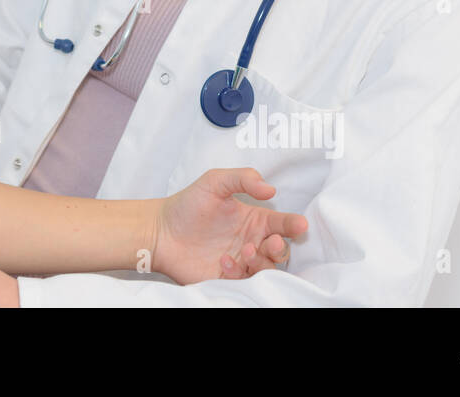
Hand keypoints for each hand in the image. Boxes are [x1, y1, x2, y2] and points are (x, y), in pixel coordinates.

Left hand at [153, 167, 307, 283]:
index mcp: (254, 220)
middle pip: (280, 250)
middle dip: (280, 248)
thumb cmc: (187, 205)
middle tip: (270, 242)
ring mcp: (241, 261)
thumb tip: (270, 189)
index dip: (294, 224)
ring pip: (267, 269)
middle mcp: (252, 241)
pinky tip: (224, 260)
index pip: (282, 224)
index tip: (299, 224)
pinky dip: (240, 272)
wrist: (160, 231)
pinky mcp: (228, 278)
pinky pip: (245, 282)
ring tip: (245, 251)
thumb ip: (242, 179)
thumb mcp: (214, 182)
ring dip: (262, 262)